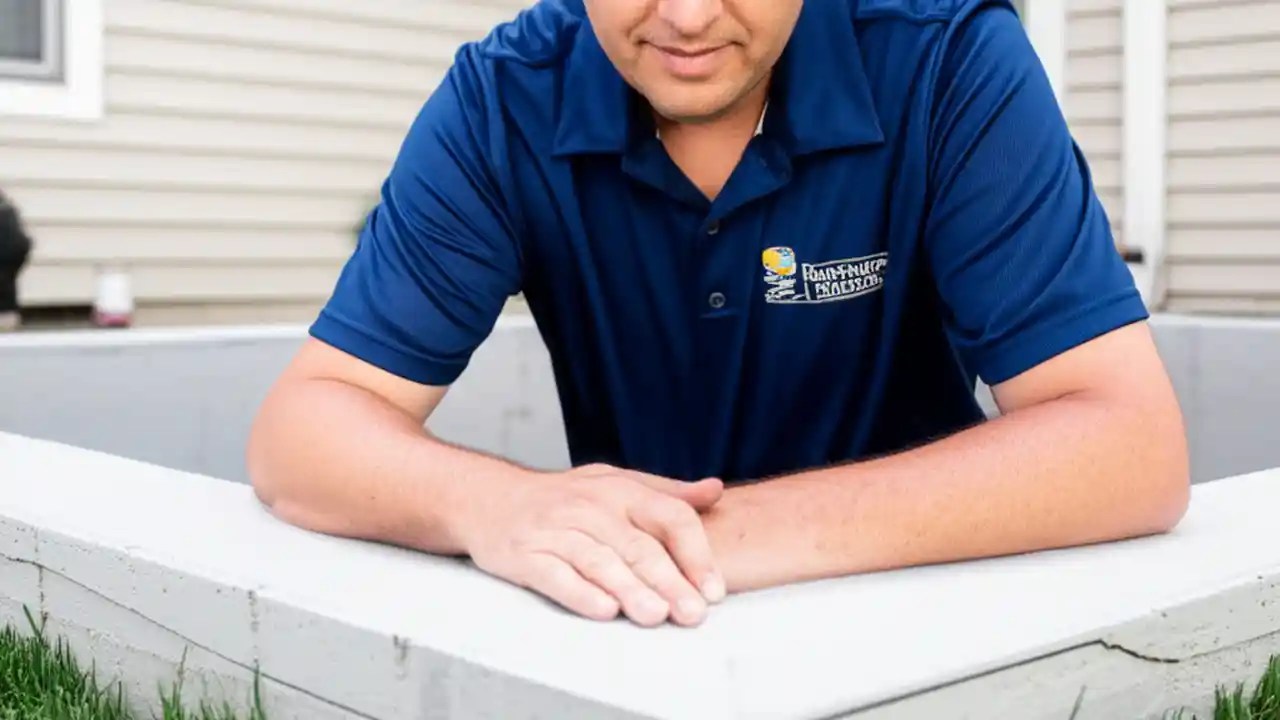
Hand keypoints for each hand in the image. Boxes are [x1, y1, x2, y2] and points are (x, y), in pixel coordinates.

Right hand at [461, 464, 725, 626]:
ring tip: (656, 616)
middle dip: (669, 582)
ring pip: (599, 561)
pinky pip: (556, 575)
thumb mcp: (616, 483)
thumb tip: (716, 491)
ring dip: (630, 590)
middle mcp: (589, 506)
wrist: (491, 499)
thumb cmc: (564, 497)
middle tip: (693, 613)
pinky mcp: (525, 554)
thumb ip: (667, 493)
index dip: (695, 554)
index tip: (714, 589)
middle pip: (637, 546)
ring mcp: (555, 530)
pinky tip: (604, 610)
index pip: (668, 516)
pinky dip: (581, 593)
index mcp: (619, 489)